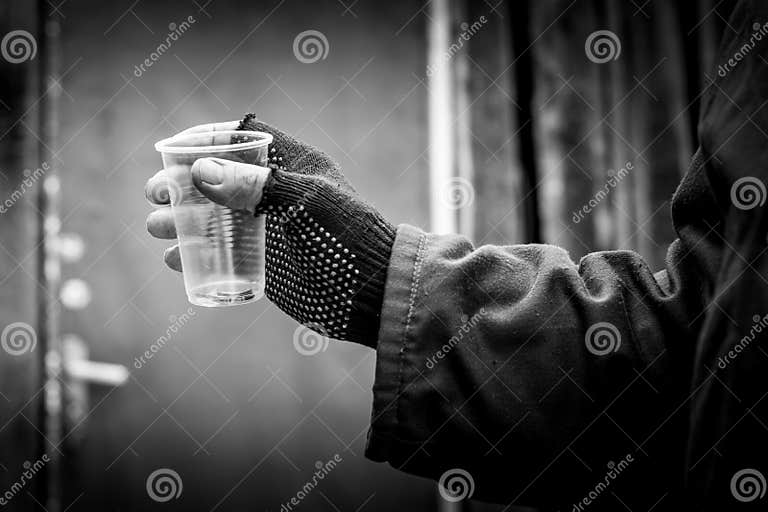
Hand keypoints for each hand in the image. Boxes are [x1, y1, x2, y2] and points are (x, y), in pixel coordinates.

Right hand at [146, 116, 394, 347]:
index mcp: (293, 165)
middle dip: (183, 183)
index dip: (208, 138)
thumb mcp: (307, 204)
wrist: (373, 294)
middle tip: (156, 194)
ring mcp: (268, 228)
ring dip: (182, 219)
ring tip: (157, 227)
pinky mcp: (265, 263)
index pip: (244, 138)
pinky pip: (222, 253)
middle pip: (218, 178)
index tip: (175, 149)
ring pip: (214, 217)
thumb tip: (201, 171)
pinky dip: (196, 254)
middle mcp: (275, 193)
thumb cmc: (348, 238)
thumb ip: (257, 186)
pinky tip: (175, 260)